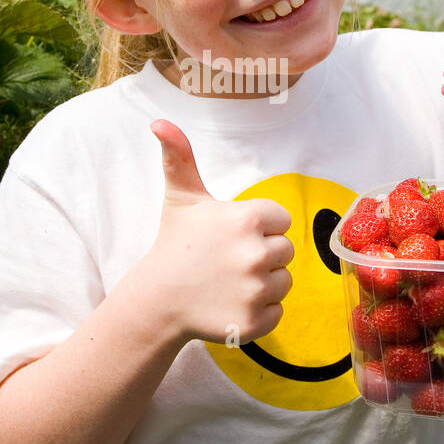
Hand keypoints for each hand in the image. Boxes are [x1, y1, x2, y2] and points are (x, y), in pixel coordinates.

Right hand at [129, 120, 293, 345]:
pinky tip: (232, 304)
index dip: (259, 227)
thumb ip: (180, 156)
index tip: (231, 236)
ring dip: (263, 283)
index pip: (281, 220)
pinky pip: (277, 312)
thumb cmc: (176, 245)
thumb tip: (159, 121)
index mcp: (246, 218)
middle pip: (285, 251)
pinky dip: (259, 312)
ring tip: (230, 283)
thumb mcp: (181, 197)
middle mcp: (255, 253)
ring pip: (284, 282)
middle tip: (229, 261)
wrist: (157, 300)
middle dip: (262, 255)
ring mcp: (255, 290)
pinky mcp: (254, 322)